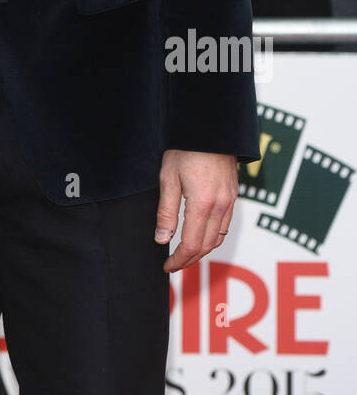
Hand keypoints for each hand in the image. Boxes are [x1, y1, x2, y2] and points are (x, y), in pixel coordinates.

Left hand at [155, 149, 238, 272]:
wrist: (209, 128)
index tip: (167, 266)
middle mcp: (220, 206)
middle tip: (173, 264)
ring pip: (218, 238)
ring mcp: (230, 201)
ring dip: (202, 251)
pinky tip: (200, 235)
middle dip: (189, 260)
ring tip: (184, 254)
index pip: (191, 245)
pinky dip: (213, 237)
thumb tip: (161, 239)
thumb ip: (166, 212)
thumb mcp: (168, 178)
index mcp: (202, 204)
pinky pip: (225, 225)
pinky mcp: (233, 195)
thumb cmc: (185, 149)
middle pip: (207, 246)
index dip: (178, 260)